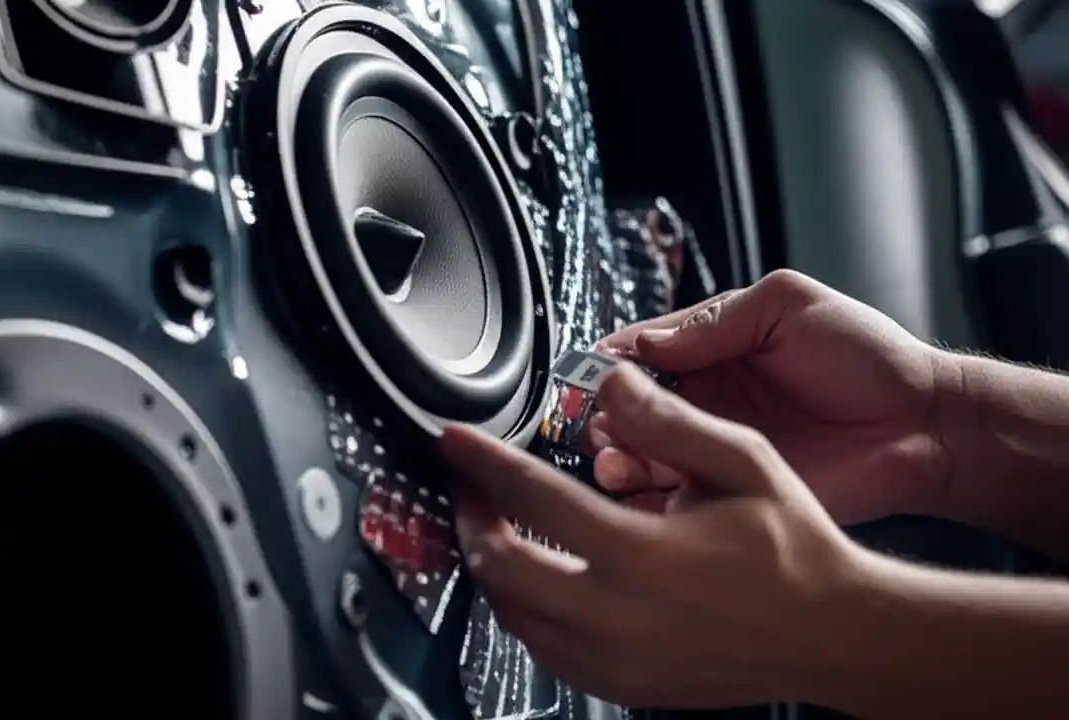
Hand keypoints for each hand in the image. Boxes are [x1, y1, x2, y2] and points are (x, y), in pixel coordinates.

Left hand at [440, 365, 868, 708]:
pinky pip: (544, 650)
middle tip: (470, 486)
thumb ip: (667, 421)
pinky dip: (525, 609)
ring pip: (513, 616)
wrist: (833, 633)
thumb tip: (610, 382)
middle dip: (470, 521)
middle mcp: (621, 619)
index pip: (532, 500)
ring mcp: (617, 662)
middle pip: (500, 570)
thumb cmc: (793, 547)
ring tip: (497, 525)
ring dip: (493, 566)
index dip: (482, 462)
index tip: (454, 441)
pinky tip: (536, 577)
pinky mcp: (622, 686)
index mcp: (646, 556)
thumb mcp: (742, 461)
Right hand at [593, 270, 957, 524]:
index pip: (637, 352)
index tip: (585, 381)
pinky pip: (672, 501)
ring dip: (617, 460)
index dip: (605, 366)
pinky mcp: (729, 492)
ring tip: (618, 465)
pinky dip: (645, 504)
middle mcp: (703, 398)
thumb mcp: (788, 307)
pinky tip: (639, 498)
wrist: (922, 427)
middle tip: (603, 430)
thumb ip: (715, 321)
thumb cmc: (866, 356)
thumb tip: (647, 342)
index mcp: (708, 349)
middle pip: (625, 409)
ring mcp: (713, 446)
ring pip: (639, 456)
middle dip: (602, 419)